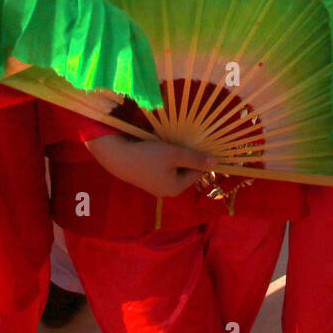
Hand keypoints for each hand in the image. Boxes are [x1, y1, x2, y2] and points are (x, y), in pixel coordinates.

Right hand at [85, 132, 214, 197]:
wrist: (117, 156)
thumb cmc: (149, 156)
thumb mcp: (175, 155)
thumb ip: (196, 159)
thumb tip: (216, 163)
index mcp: (176, 188)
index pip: (197, 172)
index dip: (198, 157)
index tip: (196, 143)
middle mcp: (166, 190)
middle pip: (185, 171)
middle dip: (185, 156)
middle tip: (182, 141)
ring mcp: (155, 184)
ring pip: (173, 167)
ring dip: (174, 155)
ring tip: (170, 143)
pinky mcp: (146, 177)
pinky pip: (162, 167)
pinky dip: (163, 157)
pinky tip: (158, 146)